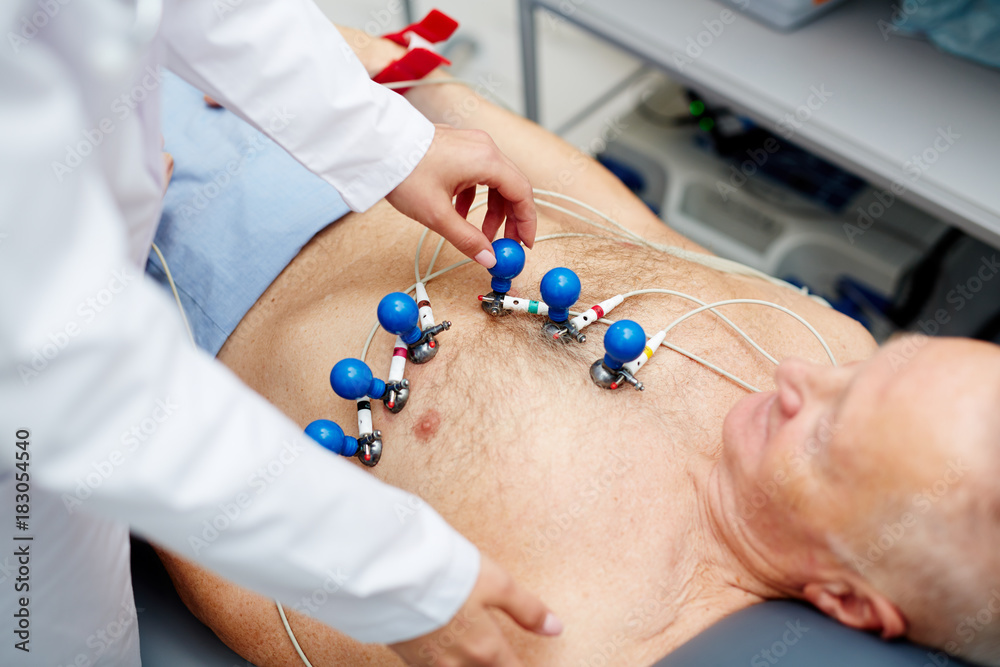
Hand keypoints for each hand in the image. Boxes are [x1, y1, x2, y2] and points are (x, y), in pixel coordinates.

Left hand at [386, 125, 536, 269]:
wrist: (375, 146)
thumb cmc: (405, 173)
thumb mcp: (437, 214)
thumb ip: (467, 239)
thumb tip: (489, 259)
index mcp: (486, 160)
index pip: (522, 193)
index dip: (527, 221)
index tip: (524, 243)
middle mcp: (484, 148)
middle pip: (512, 187)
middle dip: (511, 218)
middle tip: (506, 244)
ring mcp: (471, 144)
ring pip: (495, 181)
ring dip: (492, 210)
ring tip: (478, 234)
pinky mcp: (458, 147)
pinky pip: (478, 174)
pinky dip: (476, 197)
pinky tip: (460, 213)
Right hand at [388, 555, 561, 665]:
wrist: (389, 573)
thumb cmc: (445, 572)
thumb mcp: (498, 583)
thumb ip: (527, 609)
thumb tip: (554, 628)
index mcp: (485, 651)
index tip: (521, 662)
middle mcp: (457, 665)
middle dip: (494, 665)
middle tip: (500, 654)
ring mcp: (429, 664)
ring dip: (469, 663)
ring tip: (473, 649)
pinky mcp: (406, 655)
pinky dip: (445, 662)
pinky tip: (446, 649)